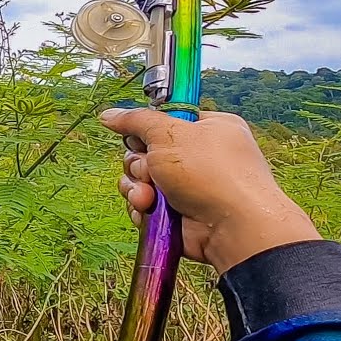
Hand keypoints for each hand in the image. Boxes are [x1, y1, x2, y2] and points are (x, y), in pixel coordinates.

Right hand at [100, 108, 320, 273]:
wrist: (233, 226)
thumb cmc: (210, 173)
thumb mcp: (169, 134)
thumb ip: (136, 121)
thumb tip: (107, 114)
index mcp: (208, 129)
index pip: (164, 122)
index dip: (146, 131)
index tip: (141, 139)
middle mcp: (198, 157)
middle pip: (145, 153)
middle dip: (139, 166)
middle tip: (150, 172)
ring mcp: (188, 187)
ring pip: (141, 181)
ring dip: (137, 189)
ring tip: (149, 198)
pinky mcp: (177, 213)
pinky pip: (145, 205)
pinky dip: (142, 209)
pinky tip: (149, 212)